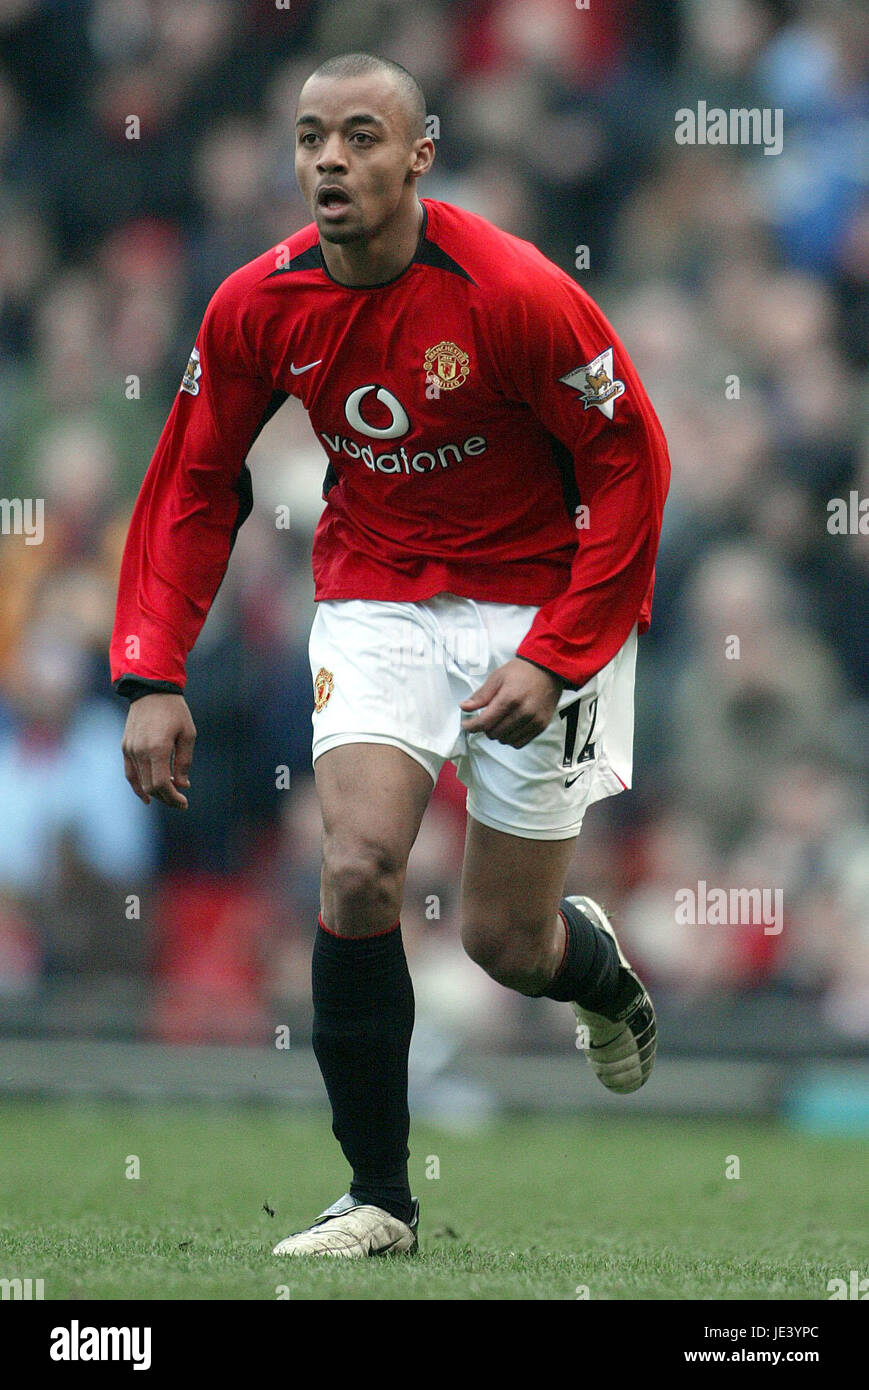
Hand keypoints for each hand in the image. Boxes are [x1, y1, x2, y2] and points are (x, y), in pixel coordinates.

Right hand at [121, 693, 196, 808]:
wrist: (151, 689)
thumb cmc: (175, 711)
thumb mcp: (188, 734)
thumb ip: (184, 761)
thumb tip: (182, 785)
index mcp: (157, 748)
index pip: (162, 784)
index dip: (173, 797)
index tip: (184, 802)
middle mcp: (140, 751)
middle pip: (151, 787)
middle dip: (166, 798)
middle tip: (180, 802)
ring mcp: (130, 750)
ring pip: (140, 782)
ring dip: (155, 793)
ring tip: (169, 796)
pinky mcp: (125, 747)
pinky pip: (129, 773)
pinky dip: (137, 786)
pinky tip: (147, 796)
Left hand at [460, 658, 562, 747]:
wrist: (548, 669)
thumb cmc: (522, 671)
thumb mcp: (497, 678)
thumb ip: (481, 695)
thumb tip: (465, 707)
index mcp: (510, 698)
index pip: (485, 722)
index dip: (471, 726)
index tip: (466, 725)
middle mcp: (523, 712)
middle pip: (494, 733)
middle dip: (485, 728)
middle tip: (485, 718)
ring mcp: (533, 720)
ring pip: (506, 740)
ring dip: (498, 734)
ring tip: (498, 721)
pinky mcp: (541, 726)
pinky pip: (520, 742)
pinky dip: (510, 738)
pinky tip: (509, 727)